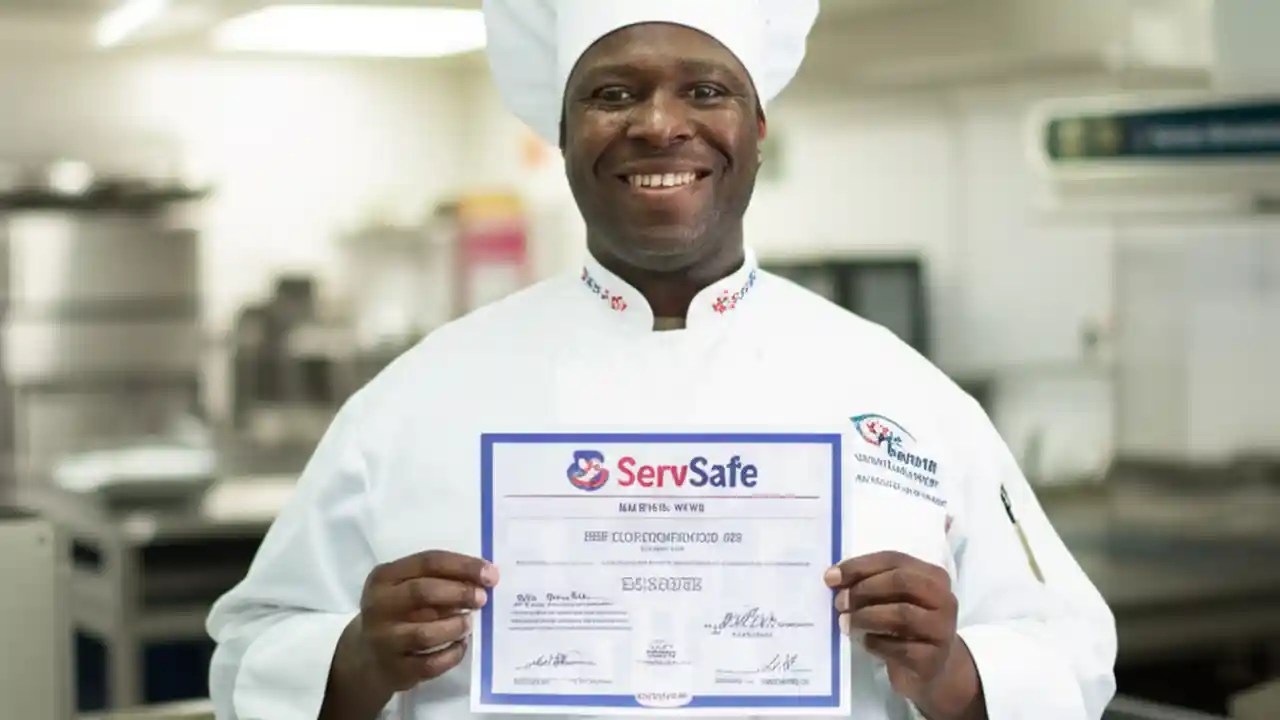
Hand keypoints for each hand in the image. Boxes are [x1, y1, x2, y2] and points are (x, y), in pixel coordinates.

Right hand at [356, 550, 498, 693]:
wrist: (368, 657)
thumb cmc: (397, 612)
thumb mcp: (406, 587)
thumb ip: (438, 579)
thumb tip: (482, 579)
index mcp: (384, 577)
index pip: (428, 562)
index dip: (463, 566)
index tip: (490, 574)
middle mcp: (379, 606)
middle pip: (423, 593)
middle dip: (460, 593)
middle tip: (482, 598)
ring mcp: (385, 640)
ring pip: (426, 633)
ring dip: (455, 626)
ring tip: (468, 623)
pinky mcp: (395, 669)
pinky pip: (431, 664)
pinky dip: (452, 654)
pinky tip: (460, 645)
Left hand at [825, 551, 982, 719]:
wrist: (931, 667)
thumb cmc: (905, 626)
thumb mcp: (892, 599)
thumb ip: (869, 583)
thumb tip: (833, 578)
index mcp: (932, 575)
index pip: (894, 560)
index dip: (859, 566)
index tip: (830, 577)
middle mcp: (944, 599)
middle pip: (901, 582)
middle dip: (863, 590)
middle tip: (839, 602)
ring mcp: (942, 629)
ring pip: (901, 615)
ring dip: (865, 617)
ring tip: (845, 623)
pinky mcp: (933, 658)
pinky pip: (899, 648)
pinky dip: (875, 642)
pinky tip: (865, 642)